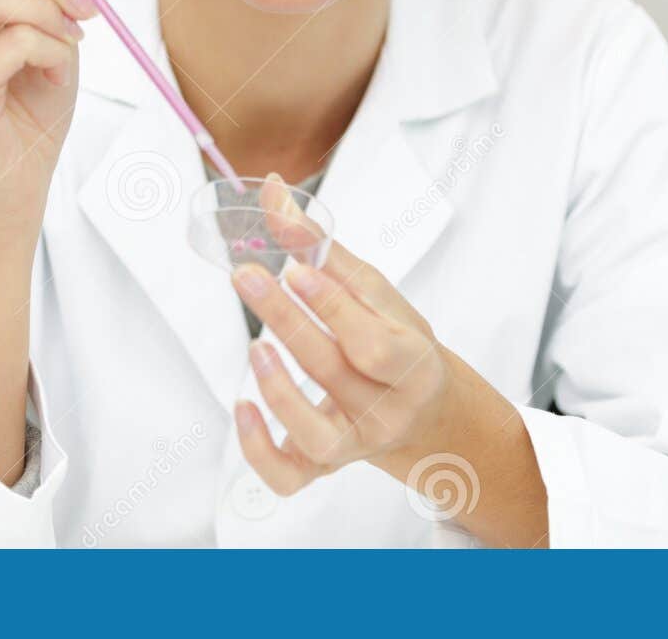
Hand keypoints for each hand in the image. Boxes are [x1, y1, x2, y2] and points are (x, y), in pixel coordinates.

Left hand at [229, 175, 455, 496]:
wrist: (425, 413)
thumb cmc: (396, 340)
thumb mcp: (375, 291)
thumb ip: (321, 247)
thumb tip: (271, 191)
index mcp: (412, 361)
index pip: (373, 343)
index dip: (334, 308)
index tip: (297, 269)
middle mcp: (386, 409)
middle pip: (333, 371)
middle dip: (287, 320)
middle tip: (247, 275)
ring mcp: (355, 444)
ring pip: (313, 433)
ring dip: (279, 389)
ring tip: (255, 345)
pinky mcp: (325, 466)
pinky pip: (289, 476)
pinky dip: (259, 450)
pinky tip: (242, 406)